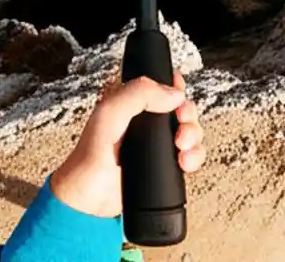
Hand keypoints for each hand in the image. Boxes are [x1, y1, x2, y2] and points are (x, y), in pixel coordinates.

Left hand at [50, 71, 205, 217]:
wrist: (91, 200)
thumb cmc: (89, 158)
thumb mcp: (110, 113)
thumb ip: (138, 94)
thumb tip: (174, 94)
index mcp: (130, 102)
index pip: (161, 84)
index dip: (175, 87)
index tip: (177, 99)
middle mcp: (144, 121)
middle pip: (181, 106)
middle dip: (188, 115)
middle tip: (180, 128)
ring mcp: (155, 143)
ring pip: (190, 130)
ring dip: (194, 137)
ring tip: (181, 148)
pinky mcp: (164, 164)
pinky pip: (191, 154)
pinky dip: (195, 157)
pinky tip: (185, 163)